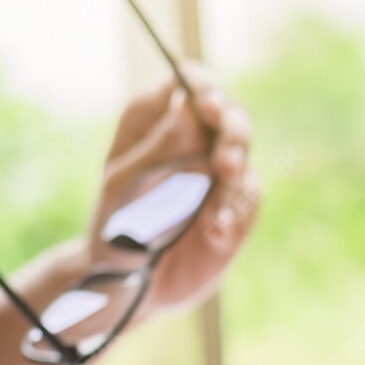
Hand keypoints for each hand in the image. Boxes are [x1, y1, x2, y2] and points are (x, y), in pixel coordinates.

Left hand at [91, 65, 258, 314]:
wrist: (130, 281)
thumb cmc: (117, 224)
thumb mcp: (127, 183)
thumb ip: (160, 146)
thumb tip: (190, 104)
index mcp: (159, 120)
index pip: (192, 83)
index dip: (204, 88)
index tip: (208, 105)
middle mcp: (195, 140)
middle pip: (230, 116)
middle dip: (232, 132)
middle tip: (223, 160)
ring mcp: (220, 173)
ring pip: (244, 158)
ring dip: (234, 177)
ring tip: (217, 201)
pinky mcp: (237, 207)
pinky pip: (247, 201)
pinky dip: (232, 214)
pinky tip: (213, 230)